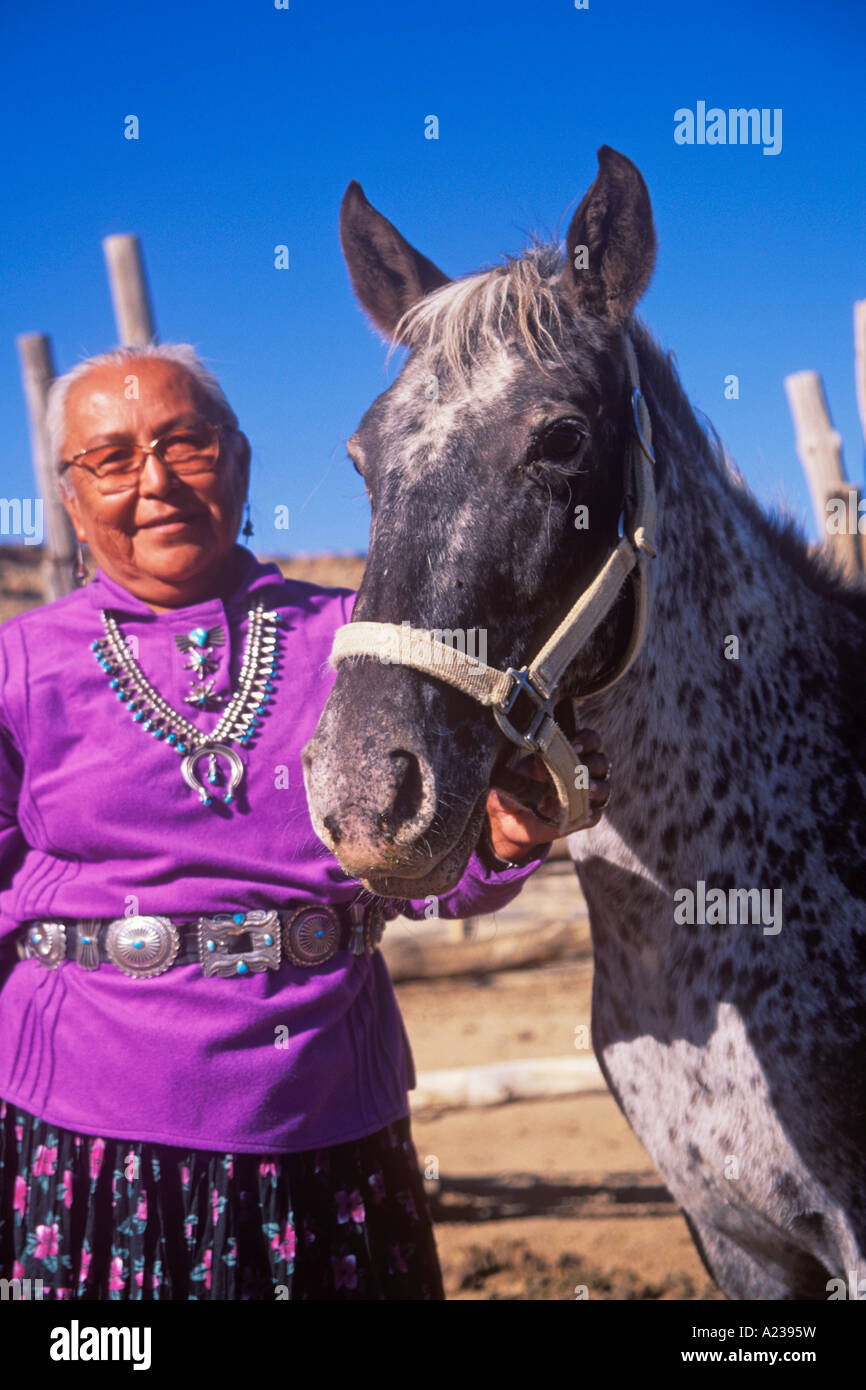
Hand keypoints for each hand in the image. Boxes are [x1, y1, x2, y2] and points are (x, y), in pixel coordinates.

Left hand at [484, 727, 611, 862]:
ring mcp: (584, 796)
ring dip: (598, 787)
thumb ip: (527, 768)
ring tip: (587, 789)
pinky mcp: (582, 818)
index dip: (587, 740)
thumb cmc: (512, 787)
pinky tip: (583, 812)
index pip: (590, 740)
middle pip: (602, 761)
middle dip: (593, 763)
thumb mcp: (515, 775)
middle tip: (580, 768)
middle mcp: (581, 772)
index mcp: (567, 754)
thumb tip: (539, 762)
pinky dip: (592, 814)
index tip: (575, 746)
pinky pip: (597, 815)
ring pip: (605, 787)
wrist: (508, 819)